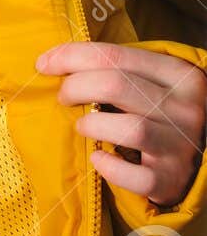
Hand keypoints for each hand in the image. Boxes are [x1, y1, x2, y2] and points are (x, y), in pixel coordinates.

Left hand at [36, 42, 206, 208]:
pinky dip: (109, 167)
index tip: (44, 63)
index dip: (71, 56)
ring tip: (82, 126)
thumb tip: (56, 60)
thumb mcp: (154, 84)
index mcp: (179, 75)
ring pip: (129, 129)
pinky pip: (133, 175)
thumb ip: (119, 69)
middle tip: (63, 97)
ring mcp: (179, 146)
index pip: (115, 55)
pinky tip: (98, 159)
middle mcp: (184, 108)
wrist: (199, 161)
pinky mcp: (168, 180)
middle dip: (75, 87)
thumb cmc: (162, 116)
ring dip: (93, 125)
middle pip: (116, 85)